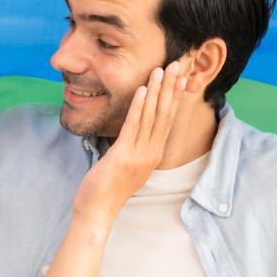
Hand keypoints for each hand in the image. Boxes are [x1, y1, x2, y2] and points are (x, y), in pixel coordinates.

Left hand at [72, 62, 186, 230]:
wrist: (97, 211)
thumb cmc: (107, 188)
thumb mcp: (127, 165)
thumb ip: (134, 147)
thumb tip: (134, 129)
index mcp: (153, 155)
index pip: (167, 120)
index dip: (174, 98)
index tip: (179, 78)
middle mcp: (151, 153)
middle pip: (164, 115)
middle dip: (170, 88)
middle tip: (176, 65)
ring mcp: (139, 155)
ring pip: (151, 117)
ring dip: (156, 91)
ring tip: (160, 70)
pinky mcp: (123, 155)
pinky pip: (133, 126)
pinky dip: (138, 107)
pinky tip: (142, 90)